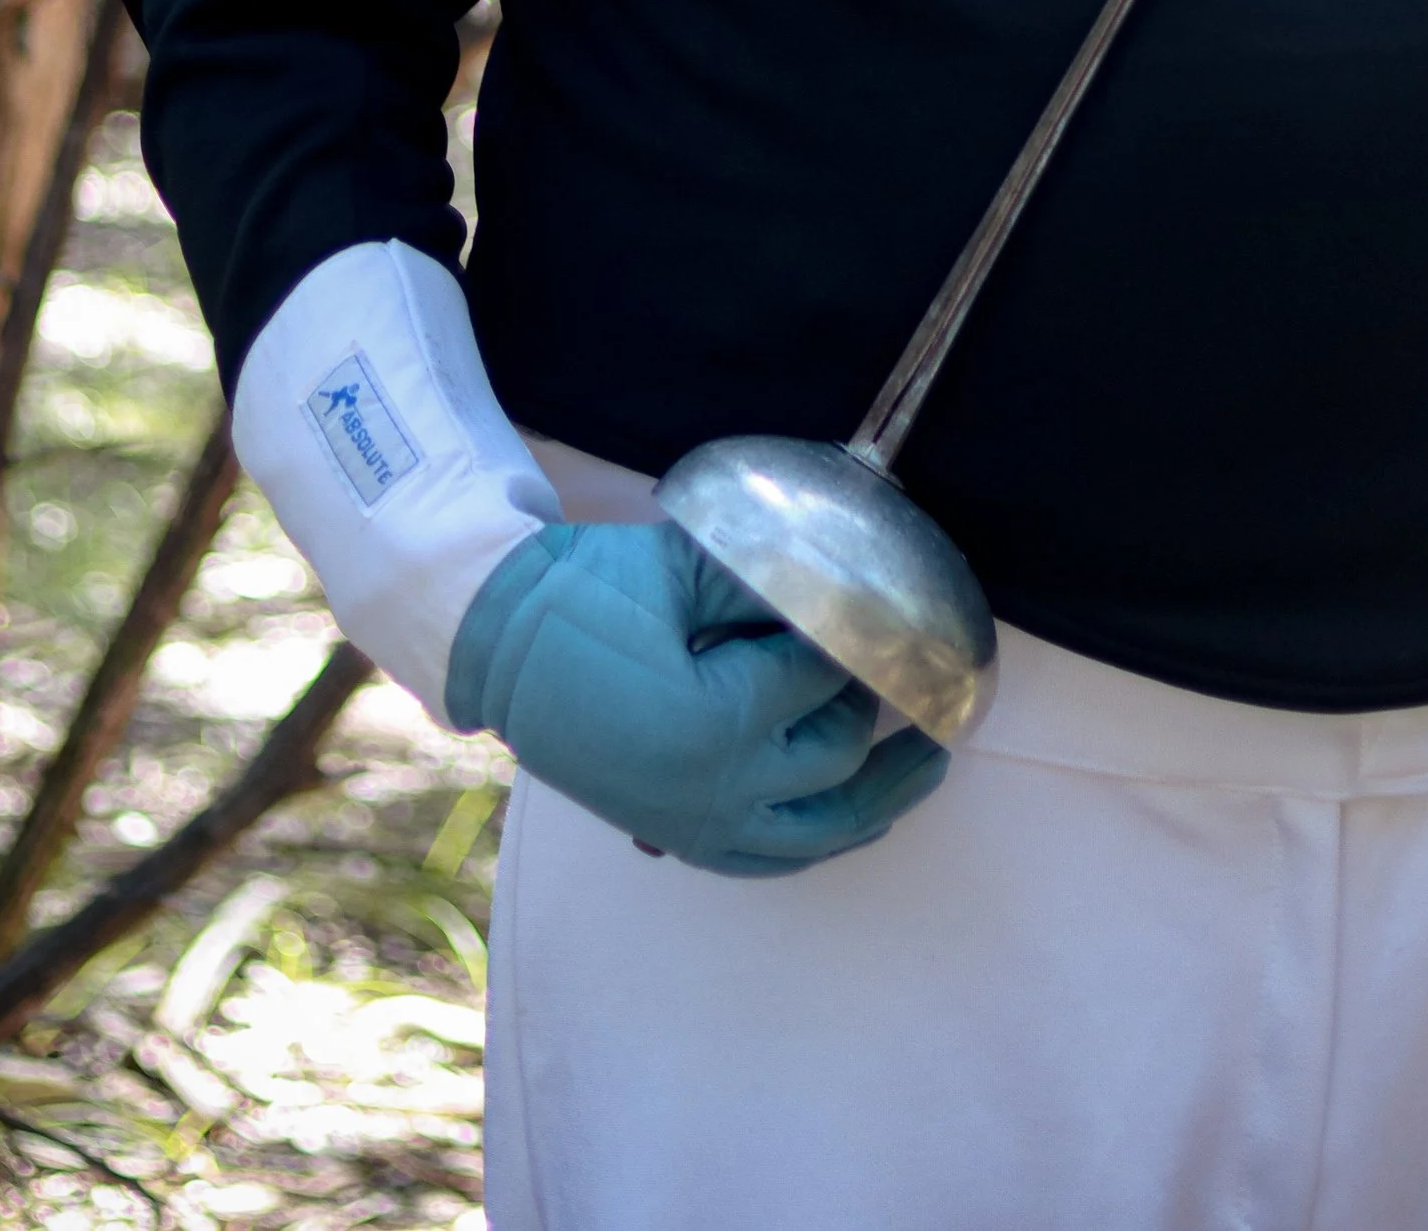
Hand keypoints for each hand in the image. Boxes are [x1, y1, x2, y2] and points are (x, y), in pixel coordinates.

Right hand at [447, 522, 947, 877]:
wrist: (496, 641)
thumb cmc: (584, 592)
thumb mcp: (684, 567)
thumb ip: (768, 582)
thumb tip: (844, 587)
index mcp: (722, 720)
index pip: (828, 680)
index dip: (861, 637)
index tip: (894, 612)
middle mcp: (719, 790)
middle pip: (838, 759)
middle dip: (876, 711)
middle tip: (909, 671)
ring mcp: (697, 824)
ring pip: (820, 833)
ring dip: (882, 800)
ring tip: (930, 765)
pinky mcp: (676, 836)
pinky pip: (768, 860)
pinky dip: (819, 842)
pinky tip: (854, 820)